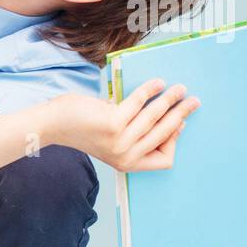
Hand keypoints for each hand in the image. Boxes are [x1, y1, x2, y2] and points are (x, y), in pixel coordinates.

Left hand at [46, 79, 199, 171]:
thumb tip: (169, 116)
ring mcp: (119, 142)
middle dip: (182, 115)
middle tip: (193, 100)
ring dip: (171, 100)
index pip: (165, 160)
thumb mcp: (114, 138)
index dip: (175, 141)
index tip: (179, 123)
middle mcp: (126, 156)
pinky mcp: (112, 124)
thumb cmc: (85, 127)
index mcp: (128, 163)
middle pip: (166, 134)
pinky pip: (139, 103)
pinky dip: (150, 90)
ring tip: (179, 88)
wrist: (54, 124)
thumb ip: (137, 132)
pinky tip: (157, 82)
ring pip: (155, 117)